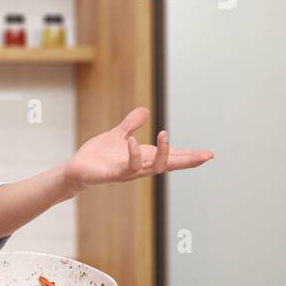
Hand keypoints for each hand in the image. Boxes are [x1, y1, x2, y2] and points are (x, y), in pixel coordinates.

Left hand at [63, 107, 212, 190]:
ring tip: (165, 134)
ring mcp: (129, 172)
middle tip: (208, 156)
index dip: (189, 155)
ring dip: (162, 152)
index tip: (209, 154)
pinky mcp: (114, 174)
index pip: (171, 157)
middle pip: (170, 164)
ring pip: (153, 167)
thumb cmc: (98, 155)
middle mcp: (141, 166)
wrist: (77, 169)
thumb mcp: (117, 135)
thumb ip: (131, 124)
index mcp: (144, 156)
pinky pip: (128, 167)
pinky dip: (133, 154)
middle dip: (189, 160)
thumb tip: (146, 111)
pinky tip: (133, 141)